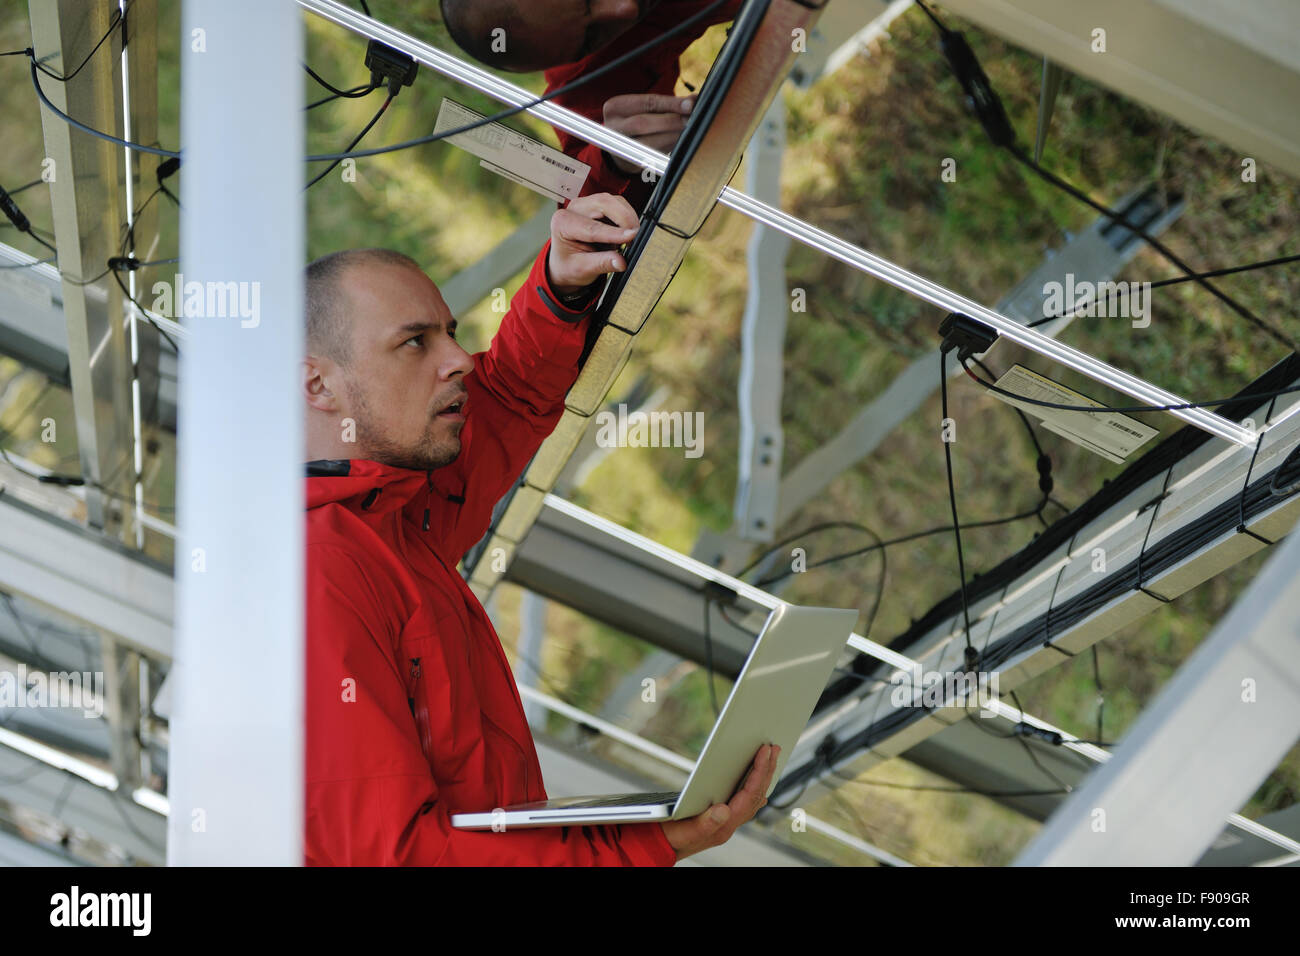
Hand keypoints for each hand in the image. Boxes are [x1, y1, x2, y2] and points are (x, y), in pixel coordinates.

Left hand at [547, 192, 639, 294]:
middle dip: (624, 218)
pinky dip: (627, 217)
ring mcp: (587, 204)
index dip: (613, 233)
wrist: (566, 263)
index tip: (630, 237)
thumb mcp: (582, 269)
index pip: (591, 227)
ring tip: (631, 236)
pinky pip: (618, 205)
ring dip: (627, 217)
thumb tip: (621, 262)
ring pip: (613, 201)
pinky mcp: (599, 205)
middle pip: (603, 204)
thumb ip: (602, 264)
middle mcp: (574, 209)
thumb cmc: (569, 264)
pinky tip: (627, 232)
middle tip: (635, 235)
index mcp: (562, 223)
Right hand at [602, 93, 695, 174]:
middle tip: (691, 120)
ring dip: (673, 136)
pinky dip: (670, 147)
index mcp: (616, 108)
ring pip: (649, 143)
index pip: (646, 103)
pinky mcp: (631, 163)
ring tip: (690, 130)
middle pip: (643, 123)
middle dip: (670, 121)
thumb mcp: (642, 108)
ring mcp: (621, 147)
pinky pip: (655, 155)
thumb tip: (693, 101)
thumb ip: (666, 104)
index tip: (690, 104)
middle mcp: (613, 128)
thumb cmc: (635, 120)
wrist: (619, 146)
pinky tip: (681, 141)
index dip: (670, 104)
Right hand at [659, 743, 779, 861]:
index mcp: (723, 825)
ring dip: (763, 776)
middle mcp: (729, 824)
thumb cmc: (669, 839)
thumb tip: (724, 810)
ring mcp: (727, 821)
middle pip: (756, 794)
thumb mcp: (683, 831)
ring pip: (753, 797)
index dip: (759, 771)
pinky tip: (756, 781)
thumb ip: (704, 823)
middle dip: (767, 769)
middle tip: (774, 747)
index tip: (765, 751)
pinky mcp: (720, 817)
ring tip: (770, 757)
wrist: (659, 847)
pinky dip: (754, 786)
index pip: (749, 795)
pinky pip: (745, 800)